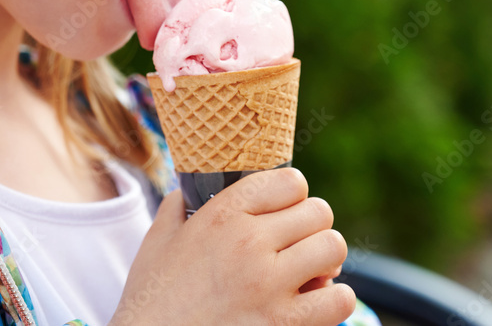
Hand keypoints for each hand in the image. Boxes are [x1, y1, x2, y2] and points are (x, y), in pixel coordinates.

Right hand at [109, 168, 355, 325]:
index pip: (290, 181)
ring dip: (326, 261)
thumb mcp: (157, 241)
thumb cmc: (152, 300)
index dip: (293, 196)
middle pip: (319, 212)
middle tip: (298, 247)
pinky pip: (339, 299)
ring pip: (333, 247)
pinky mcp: (283, 324)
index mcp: (221, 215)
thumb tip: (191, 189)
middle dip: (312, 228)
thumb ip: (179, 207)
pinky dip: (334, 300)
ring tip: (309, 274)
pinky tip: (315, 304)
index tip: (285, 214)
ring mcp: (269, 285)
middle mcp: (249, 242)